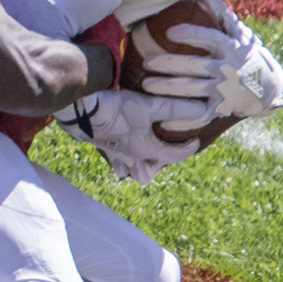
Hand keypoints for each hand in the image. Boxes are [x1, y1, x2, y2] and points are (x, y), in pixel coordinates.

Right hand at [55, 90, 213, 183]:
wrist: (76, 109)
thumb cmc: (113, 110)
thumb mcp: (148, 106)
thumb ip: (176, 108)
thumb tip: (206, 109)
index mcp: (143, 151)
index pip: (172, 157)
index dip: (187, 149)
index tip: (195, 140)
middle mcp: (127, 156)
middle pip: (143, 175)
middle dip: (153, 166)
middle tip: (161, 149)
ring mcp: (110, 151)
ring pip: (124, 168)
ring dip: (133, 162)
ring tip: (138, 149)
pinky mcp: (96, 142)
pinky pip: (110, 154)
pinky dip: (116, 151)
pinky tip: (116, 139)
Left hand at [137, 0, 282, 118]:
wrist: (269, 87)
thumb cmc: (248, 55)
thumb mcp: (241, 33)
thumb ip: (221, 15)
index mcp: (231, 47)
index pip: (210, 38)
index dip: (191, 35)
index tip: (170, 32)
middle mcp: (227, 68)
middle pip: (194, 66)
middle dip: (169, 64)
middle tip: (147, 62)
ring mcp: (224, 89)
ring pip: (192, 89)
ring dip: (168, 89)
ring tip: (146, 86)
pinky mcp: (222, 107)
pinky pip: (200, 115)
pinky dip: (183, 121)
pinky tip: (163, 123)